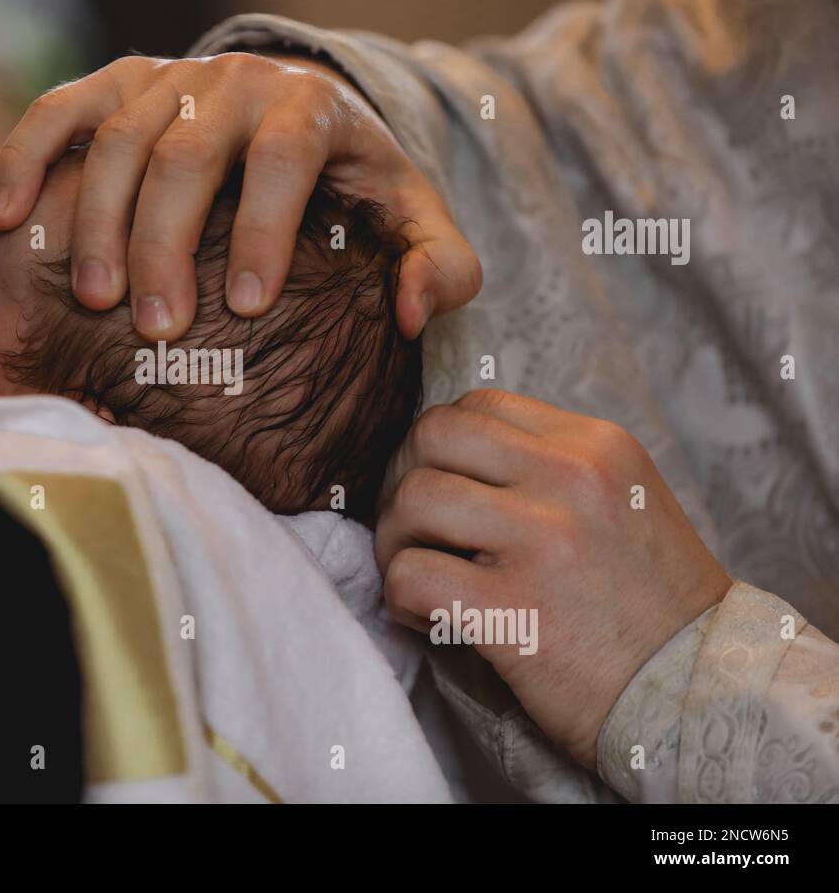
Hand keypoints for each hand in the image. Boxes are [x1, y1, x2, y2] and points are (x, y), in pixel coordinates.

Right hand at [0, 52, 479, 340]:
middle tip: (158, 329)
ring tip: (96, 300)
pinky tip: (1, 220)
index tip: (245, 307)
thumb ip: (438, 266)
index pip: (283, 157)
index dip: (263, 229)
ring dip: (98, 220)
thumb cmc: (351, 186)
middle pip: (186, 153)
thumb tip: (410, 311)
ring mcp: (168, 77)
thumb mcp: (411, 220)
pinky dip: (24, 159)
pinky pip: (59, 112)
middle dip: (166, 242)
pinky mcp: (115, 83)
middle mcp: (235, 80)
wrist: (299, 116)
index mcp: (311, 107)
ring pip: (117, 139)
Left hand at [374, 389, 731, 768]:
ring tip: (420, 576)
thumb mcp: (622, 502)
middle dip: (403, 482)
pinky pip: (411, 574)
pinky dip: (401, 598)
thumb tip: (456, 456)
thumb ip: (550, 467)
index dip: (440, 448)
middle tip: (416, 532)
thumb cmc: (651, 606)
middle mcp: (572, 477)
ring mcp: (543, 540)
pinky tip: (429, 619)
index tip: (446, 495)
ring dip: (396, 542)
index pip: (478, 404)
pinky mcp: (514, 609)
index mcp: (596, 445)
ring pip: (413, 498)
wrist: (701, 692)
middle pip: (431, 436)